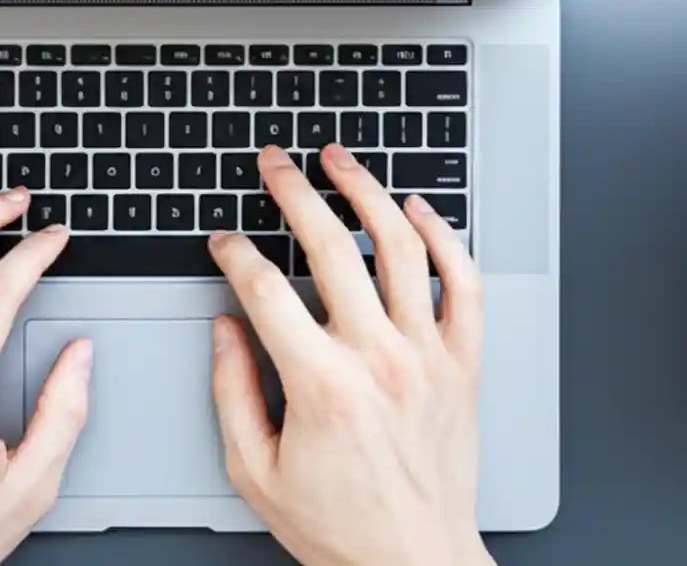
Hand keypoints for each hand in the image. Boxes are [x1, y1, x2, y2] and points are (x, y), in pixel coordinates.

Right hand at [208, 145, 491, 565]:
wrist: (415, 562)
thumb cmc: (340, 526)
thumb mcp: (254, 470)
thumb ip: (231, 391)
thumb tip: (225, 328)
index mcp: (320, 385)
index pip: (264, 290)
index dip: (234, 255)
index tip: (222, 242)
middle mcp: (378, 359)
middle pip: (331, 247)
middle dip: (294, 192)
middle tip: (275, 163)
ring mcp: (427, 356)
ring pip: (401, 247)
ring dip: (367, 192)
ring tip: (340, 161)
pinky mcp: (462, 365)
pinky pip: (464, 284)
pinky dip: (445, 237)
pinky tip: (419, 209)